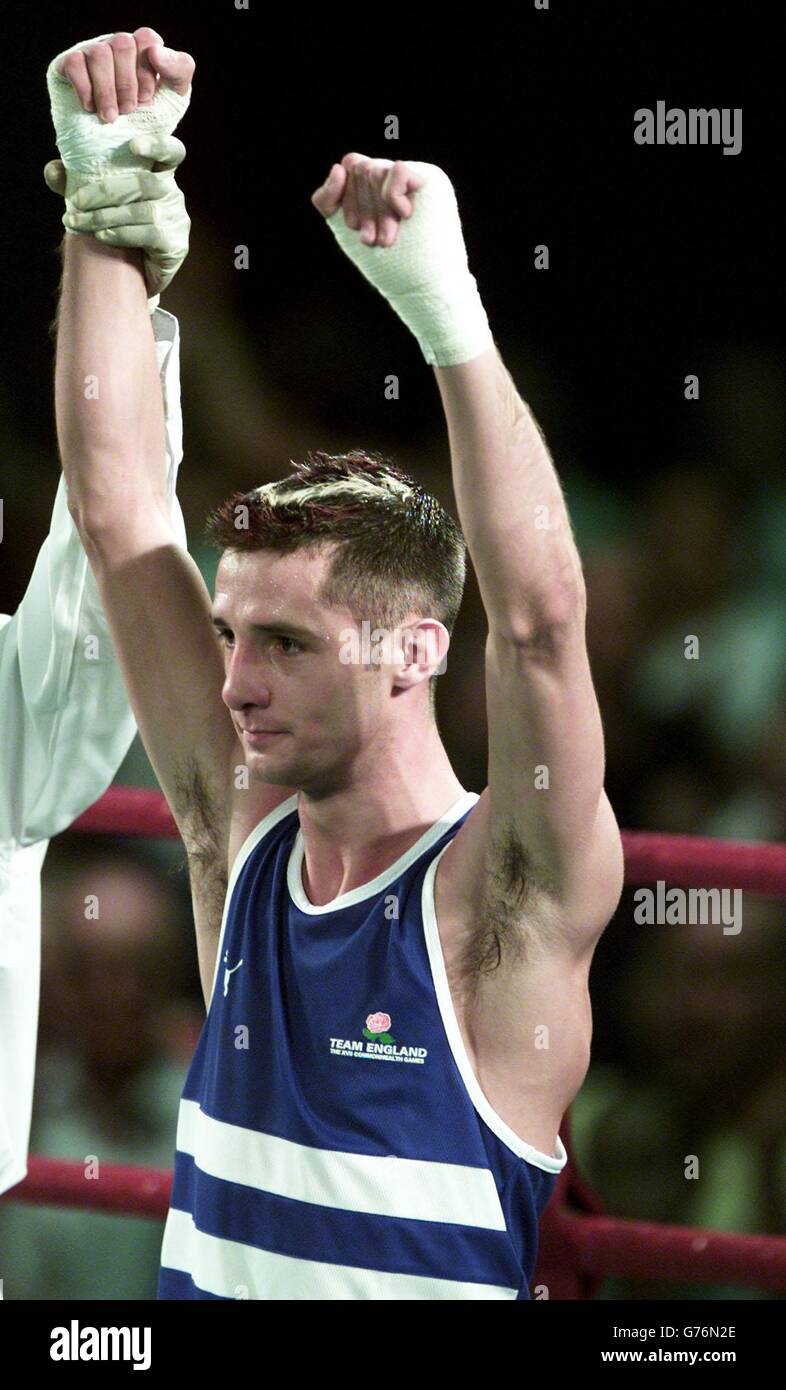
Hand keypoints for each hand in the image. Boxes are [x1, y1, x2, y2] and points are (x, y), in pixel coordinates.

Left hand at [44, 134, 189, 298]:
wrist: (136, 273)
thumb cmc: (118, 227)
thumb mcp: (95, 201)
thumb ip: (75, 182)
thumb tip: (53, 169)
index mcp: (159, 174)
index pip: (171, 152)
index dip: (157, 145)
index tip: (133, 145)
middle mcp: (172, 193)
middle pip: (144, 183)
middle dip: (105, 191)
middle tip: (76, 201)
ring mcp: (177, 220)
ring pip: (142, 211)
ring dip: (104, 216)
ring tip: (78, 223)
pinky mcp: (176, 245)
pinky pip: (148, 234)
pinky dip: (121, 234)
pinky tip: (102, 236)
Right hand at [47, 30, 193, 187]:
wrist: (115, 162)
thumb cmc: (146, 130)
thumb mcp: (173, 102)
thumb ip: (179, 71)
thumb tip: (157, 51)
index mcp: (142, 53)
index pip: (147, 38)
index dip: (147, 70)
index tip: (147, 99)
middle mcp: (116, 49)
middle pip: (122, 43)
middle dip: (128, 84)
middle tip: (128, 111)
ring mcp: (90, 54)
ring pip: (99, 53)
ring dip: (107, 91)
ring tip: (110, 118)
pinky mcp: (67, 66)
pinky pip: (75, 63)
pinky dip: (85, 89)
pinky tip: (89, 108)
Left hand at [312, 154, 492, 366]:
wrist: (428, 290)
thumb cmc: (394, 269)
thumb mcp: (352, 233)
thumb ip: (333, 201)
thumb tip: (338, 168)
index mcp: (379, 186)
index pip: (348, 168)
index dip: (345, 199)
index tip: (360, 235)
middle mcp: (396, 177)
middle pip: (358, 168)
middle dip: (361, 208)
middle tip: (374, 241)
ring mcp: (414, 176)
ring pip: (372, 170)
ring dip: (375, 211)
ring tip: (387, 240)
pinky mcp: (431, 181)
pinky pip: (397, 170)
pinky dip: (391, 195)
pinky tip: (404, 214)